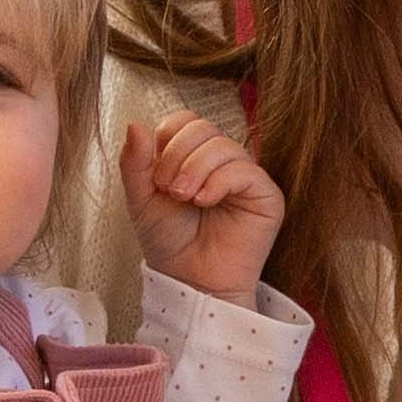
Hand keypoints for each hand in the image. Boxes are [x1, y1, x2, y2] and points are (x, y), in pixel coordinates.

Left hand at [122, 115, 286, 305]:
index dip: (167, 140)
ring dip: (196, 169)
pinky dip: (219, 181)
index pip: (185, 120)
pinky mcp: (266, 195)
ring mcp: (245, 176)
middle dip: (178, 154)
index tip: (156, 177)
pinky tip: (204, 201)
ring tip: (185, 198)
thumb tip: (136, 124)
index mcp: (193, 156)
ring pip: (223, 145)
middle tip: (169, 189)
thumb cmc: (170, 243)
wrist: (190, 281)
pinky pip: (245, 169)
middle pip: (203, 126)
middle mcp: (222, 162)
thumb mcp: (141, 198)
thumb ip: (135, 162)